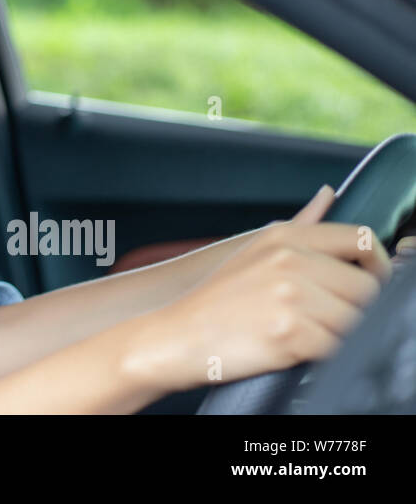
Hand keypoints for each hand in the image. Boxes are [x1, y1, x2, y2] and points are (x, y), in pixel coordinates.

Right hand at [134, 185, 391, 391]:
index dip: (376, 266)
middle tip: (322, 321)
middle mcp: (289, 260)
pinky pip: (337, 350)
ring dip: (338, 335)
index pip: (361, 239)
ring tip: (304, 336)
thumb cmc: (216, 299)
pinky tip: (295, 351)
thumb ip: (301, 223)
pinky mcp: (290, 332)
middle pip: (367, 288)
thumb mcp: (256, 249)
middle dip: (354, 309)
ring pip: (356, 321)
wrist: (175, 336)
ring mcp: (289, 295)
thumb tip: (327, 194)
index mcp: (284, 238)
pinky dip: (323, 357)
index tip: (366, 285)